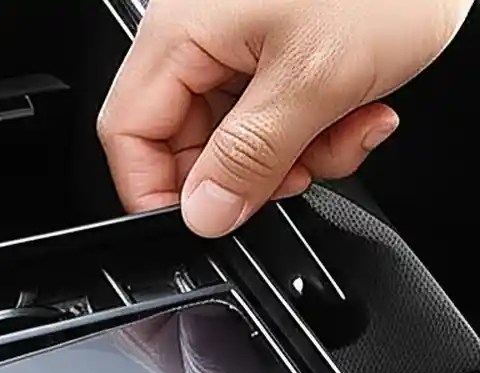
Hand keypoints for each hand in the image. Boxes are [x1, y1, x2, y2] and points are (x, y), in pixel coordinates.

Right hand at [97, 0, 473, 236]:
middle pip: (186, 137)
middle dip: (250, 172)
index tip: (204, 224)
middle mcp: (199, 30)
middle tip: (299, 177)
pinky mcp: (277, 38)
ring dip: (298, 152)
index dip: (157, 190)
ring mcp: (239, 34)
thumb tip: (203, 213)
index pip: (129, 131)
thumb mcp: (317, 81)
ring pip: (237, 131)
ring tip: (350, 131)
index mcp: (181, 30)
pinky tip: (359, 109)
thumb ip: (249, 158)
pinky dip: (318, 123)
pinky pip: (273, 107)